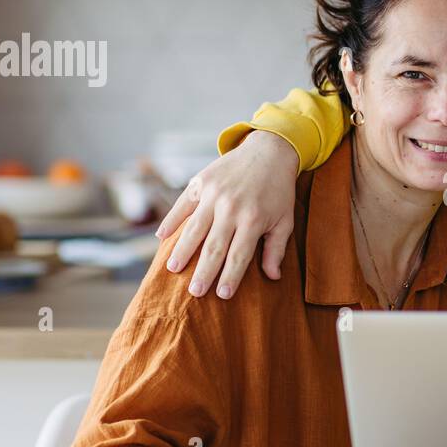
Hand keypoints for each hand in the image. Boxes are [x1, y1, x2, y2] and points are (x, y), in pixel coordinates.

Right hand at [155, 131, 299, 297]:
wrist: (269, 151)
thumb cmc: (279, 190)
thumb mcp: (285, 219)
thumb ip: (276, 248)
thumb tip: (273, 277)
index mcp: (254, 219)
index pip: (239, 255)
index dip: (230, 277)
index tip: (222, 295)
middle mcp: (231, 208)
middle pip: (214, 247)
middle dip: (204, 272)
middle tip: (193, 292)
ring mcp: (214, 194)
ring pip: (194, 228)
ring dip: (183, 250)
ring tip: (172, 269)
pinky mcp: (202, 182)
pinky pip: (183, 204)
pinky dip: (171, 220)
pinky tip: (161, 237)